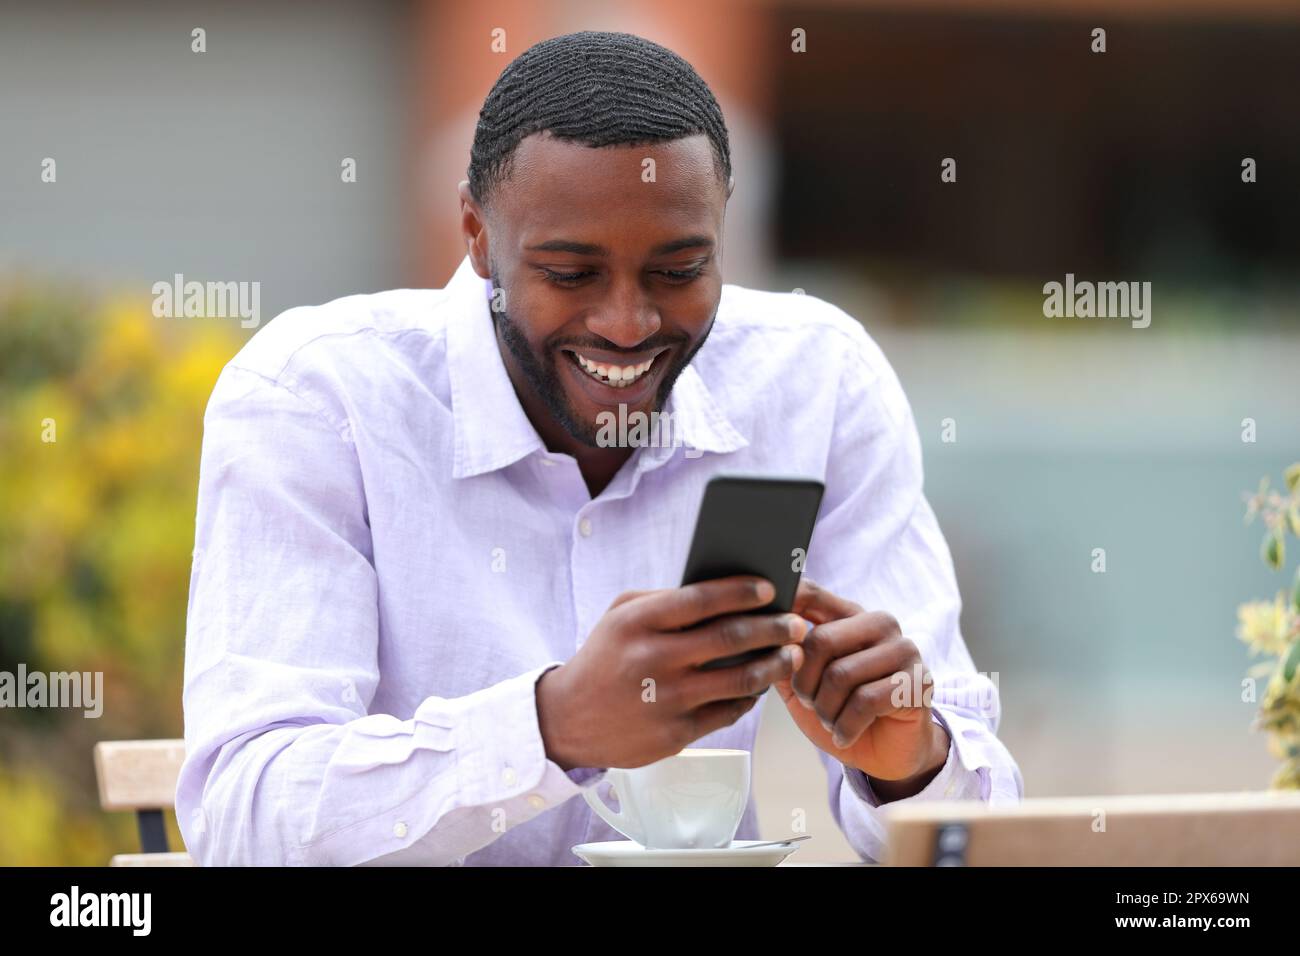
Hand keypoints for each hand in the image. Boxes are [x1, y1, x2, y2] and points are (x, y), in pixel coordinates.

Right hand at [536, 575, 806, 770]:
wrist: (567, 720)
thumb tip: (726, 591)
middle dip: (772, 628)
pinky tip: (762, 684)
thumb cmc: (605, 657)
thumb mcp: (621, 616)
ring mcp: (665, 700)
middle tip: (796, 624)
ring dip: (774, 665)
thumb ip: (665, 599)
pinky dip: (752, 697)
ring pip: (738, 680)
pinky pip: (728, 712)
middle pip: (728, 638)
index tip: (770, 588)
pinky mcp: (675, 735)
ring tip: (792, 655)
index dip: (740, 592)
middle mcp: (652, 659)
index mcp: (637, 622)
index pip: (700, 599)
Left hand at [773, 578, 948, 789]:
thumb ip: (784, 658)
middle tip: (810, 704)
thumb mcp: (804, 685)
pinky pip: (865, 701)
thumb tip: (758, 633)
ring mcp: (904, 650)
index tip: (765, 630)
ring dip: (825, 711)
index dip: (785, 607)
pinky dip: (846, 726)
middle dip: (805, 684)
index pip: (812, 595)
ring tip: (831, 721)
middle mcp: (880, 624)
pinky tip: (845, 734)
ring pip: (841, 675)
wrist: (887, 755)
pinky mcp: (918, 682)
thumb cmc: (842, 713)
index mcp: (850, 615)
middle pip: (820, 640)